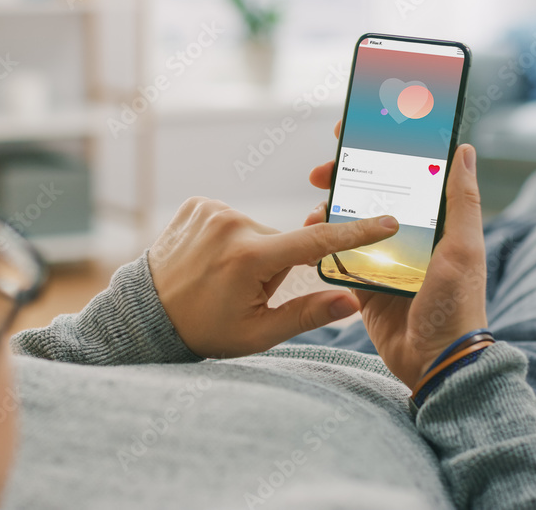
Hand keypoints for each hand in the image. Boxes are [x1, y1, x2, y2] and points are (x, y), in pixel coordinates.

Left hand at [148, 197, 399, 358]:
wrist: (148, 315)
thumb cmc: (205, 329)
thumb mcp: (258, 333)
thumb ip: (307, 314)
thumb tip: (353, 302)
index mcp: (249, 258)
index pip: (316, 242)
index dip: (356, 233)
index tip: (387, 220)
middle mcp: (231, 225)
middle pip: (282, 241)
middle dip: (276, 265)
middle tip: (244, 292)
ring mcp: (211, 210)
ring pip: (258, 230)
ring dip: (253, 251)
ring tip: (222, 276)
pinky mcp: (197, 204)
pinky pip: (234, 219)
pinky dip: (231, 238)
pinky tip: (210, 259)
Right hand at [304, 122, 487, 388]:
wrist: (435, 362)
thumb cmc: (457, 305)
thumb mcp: (463, 249)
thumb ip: (461, 201)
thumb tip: (463, 149)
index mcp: (434, 222)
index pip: (407, 173)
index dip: (383, 150)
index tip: (358, 130)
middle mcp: (407, 234)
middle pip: (370, 192)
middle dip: (344, 175)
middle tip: (320, 170)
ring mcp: (382, 257)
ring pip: (349, 220)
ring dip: (329, 207)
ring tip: (314, 204)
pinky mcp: (363, 281)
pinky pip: (337, 254)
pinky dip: (321, 241)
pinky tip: (310, 231)